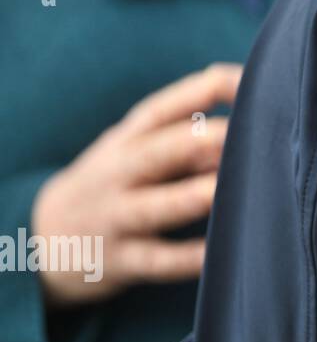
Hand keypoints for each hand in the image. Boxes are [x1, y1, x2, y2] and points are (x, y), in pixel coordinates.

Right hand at [31, 63, 241, 307]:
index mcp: (127, 139)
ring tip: (228, 188)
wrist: (41, 239)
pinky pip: (157, 260)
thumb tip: (250, 130)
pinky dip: (187, 259)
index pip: (163, 107)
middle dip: (200, 140)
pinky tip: (217, 253)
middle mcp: (118, 173)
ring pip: (156, 206)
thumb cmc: (116, 183)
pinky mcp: (119, 261)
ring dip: (193, 196)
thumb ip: (188, 139)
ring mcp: (115, 217)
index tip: (250, 80)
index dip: (206, 90)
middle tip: (243, 132)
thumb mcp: (136, 152)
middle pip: (158, 151)